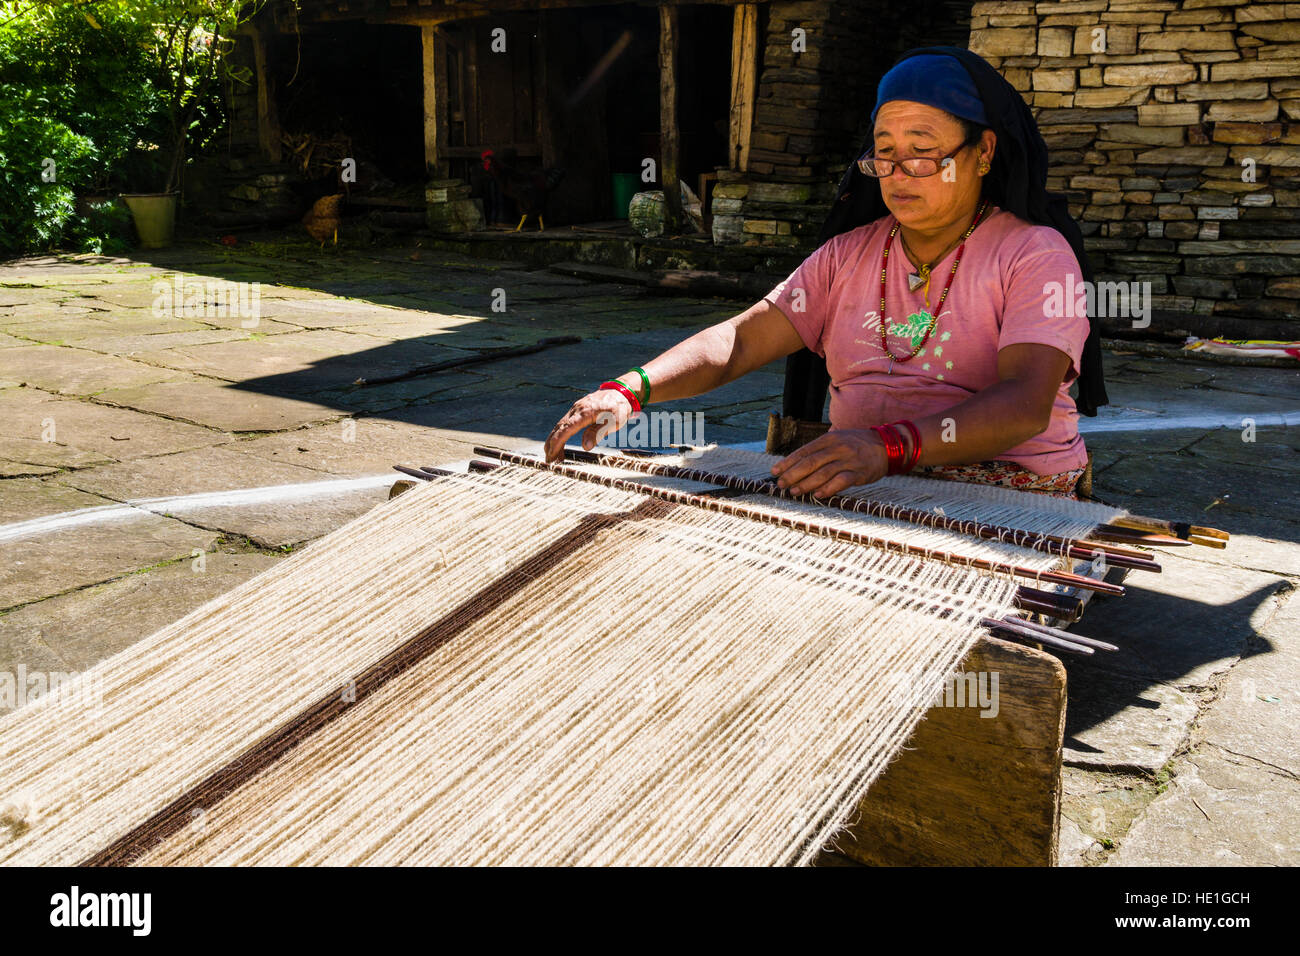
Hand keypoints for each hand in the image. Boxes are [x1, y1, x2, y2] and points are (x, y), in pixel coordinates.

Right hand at [544, 389, 634, 461]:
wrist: (620, 392)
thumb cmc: (618, 408)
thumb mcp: (613, 422)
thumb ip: (598, 433)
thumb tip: (585, 447)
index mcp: (585, 412)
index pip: (566, 428)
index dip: (557, 442)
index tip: (552, 455)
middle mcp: (576, 410)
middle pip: (559, 428)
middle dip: (551, 444)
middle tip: (549, 461)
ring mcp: (575, 409)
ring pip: (560, 426)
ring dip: (554, 441)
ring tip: (554, 457)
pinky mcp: (576, 411)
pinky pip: (565, 424)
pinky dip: (560, 435)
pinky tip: (562, 445)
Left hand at [770, 429, 887, 497]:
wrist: (887, 446)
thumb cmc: (856, 445)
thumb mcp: (837, 440)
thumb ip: (819, 451)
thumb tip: (795, 465)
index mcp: (829, 439)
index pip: (803, 451)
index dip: (788, 462)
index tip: (775, 472)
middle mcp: (837, 448)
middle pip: (810, 462)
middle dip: (792, 474)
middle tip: (781, 484)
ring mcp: (848, 460)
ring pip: (822, 473)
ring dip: (806, 483)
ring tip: (794, 491)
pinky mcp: (859, 473)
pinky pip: (841, 481)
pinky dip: (828, 488)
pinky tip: (817, 495)